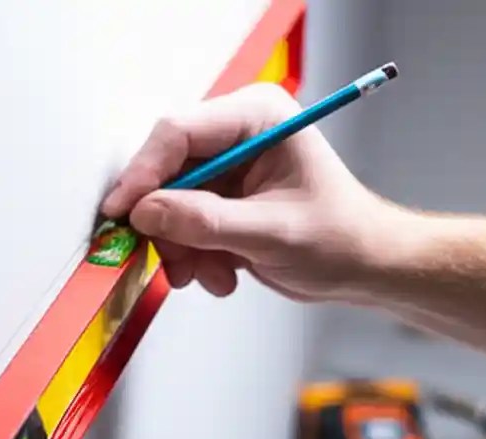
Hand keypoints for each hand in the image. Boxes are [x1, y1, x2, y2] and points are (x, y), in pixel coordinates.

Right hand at [101, 82, 406, 301]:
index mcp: (257, 116)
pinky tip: (222, 273)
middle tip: (177, 264)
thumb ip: (207, 222)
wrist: (362, 266)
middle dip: (168, 223)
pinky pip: (180, 222)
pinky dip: (191, 254)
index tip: (123, 212)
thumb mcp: (272, 233)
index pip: (179, 132)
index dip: (145, 172)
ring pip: (167, 203)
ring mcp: (224, 166)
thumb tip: (148, 213)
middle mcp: (235, 133)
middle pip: (166, 169)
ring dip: (181, 248)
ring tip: (212, 276)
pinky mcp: (218, 196)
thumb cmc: (341, 238)